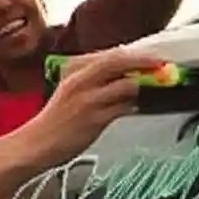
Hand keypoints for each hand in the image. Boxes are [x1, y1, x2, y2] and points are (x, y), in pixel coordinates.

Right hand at [32, 47, 164, 161]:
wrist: (36, 143)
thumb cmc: (56, 120)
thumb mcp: (71, 90)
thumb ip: (95, 80)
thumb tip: (126, 74)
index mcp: (74, 69)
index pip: (111, 54)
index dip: (135, 54)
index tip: (152, 56)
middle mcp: (80, 80)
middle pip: (119, 61)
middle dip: (145, 62)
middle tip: (162, 66)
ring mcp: (87, 99)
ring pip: (124, 84)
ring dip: (142, 85)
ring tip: (150, 88)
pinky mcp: (94, 119)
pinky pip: (123, 108)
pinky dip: (134, 105)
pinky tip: (136, 106)